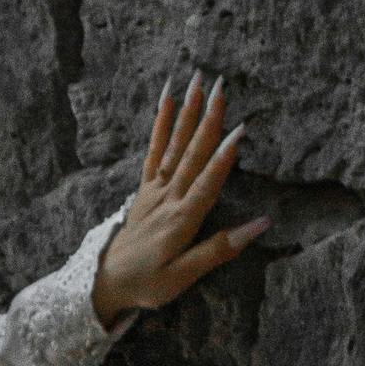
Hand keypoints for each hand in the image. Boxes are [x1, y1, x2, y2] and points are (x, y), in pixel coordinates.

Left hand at [91, 73, 271, 326]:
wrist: (105, 283)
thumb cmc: (147, 284)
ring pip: (175, 144)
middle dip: (209, 119)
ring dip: (188, 112)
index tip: (240, 129)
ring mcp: (154, 190)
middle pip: (192, 154)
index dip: (224, 157)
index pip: (207, 183)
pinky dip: (161, 123)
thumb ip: (218, 250)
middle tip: (222, 86)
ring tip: (199, 81)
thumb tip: (259, 226)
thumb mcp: (183, 277)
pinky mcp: (144, 188)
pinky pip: (153, 149)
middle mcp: (168, 198)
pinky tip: (168, 98)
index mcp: (182, 220)